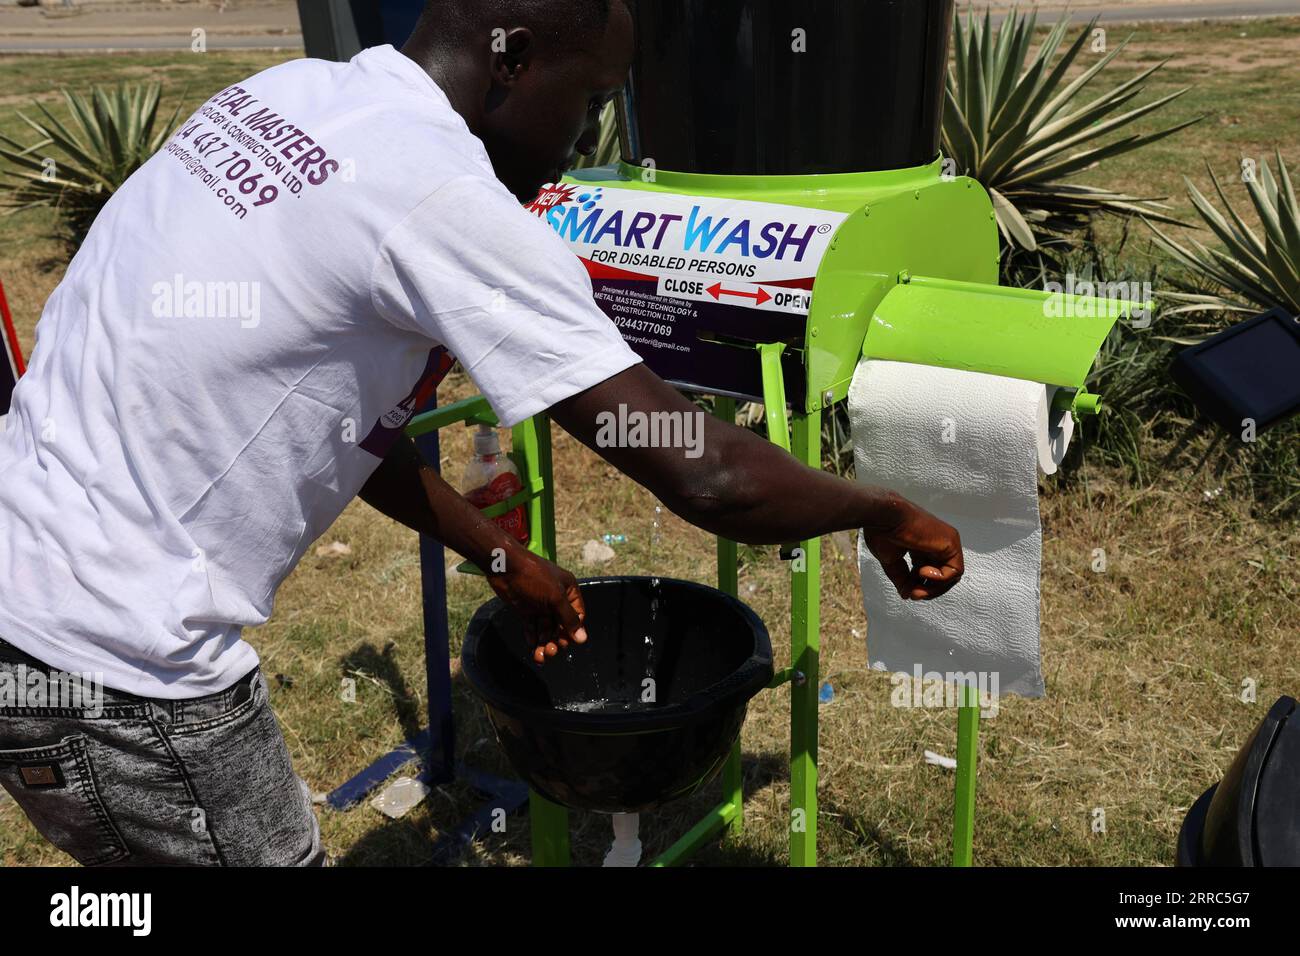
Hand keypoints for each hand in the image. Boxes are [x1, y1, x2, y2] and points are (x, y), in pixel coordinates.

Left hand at [485, 547, 587, 663]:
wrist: (505, 567)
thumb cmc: (534, 577)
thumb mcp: (555, 597)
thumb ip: (569, 619)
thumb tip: (582, 639)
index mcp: (569, 591)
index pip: (577, 617)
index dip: (572, 631)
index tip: (565, 643)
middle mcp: (556, 599)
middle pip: (560, 625)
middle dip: (556, 640)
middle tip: (550, 652)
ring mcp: (540, 604)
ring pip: (546, 629)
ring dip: (544, 642)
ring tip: (539, 656)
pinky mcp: (526, 609)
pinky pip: (532, 627)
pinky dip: (532, 637)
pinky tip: (531, 646)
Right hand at [863, 495, 963, 599]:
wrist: (884, 516)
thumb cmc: (883, 532)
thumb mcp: (892, 561)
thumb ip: (902, 578)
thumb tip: (908, 595)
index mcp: (922, 546)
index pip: (929, 572)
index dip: (919, 586)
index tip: (907, 592)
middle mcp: (937, 544)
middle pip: (942, 577)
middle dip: (928, 590)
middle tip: (914, 595)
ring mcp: (946, 543)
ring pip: (951, 577)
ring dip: (934, 588)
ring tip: (917, 587)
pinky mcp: (951, 543)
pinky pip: (955, 571)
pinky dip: (940, 579)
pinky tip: (923, 572)